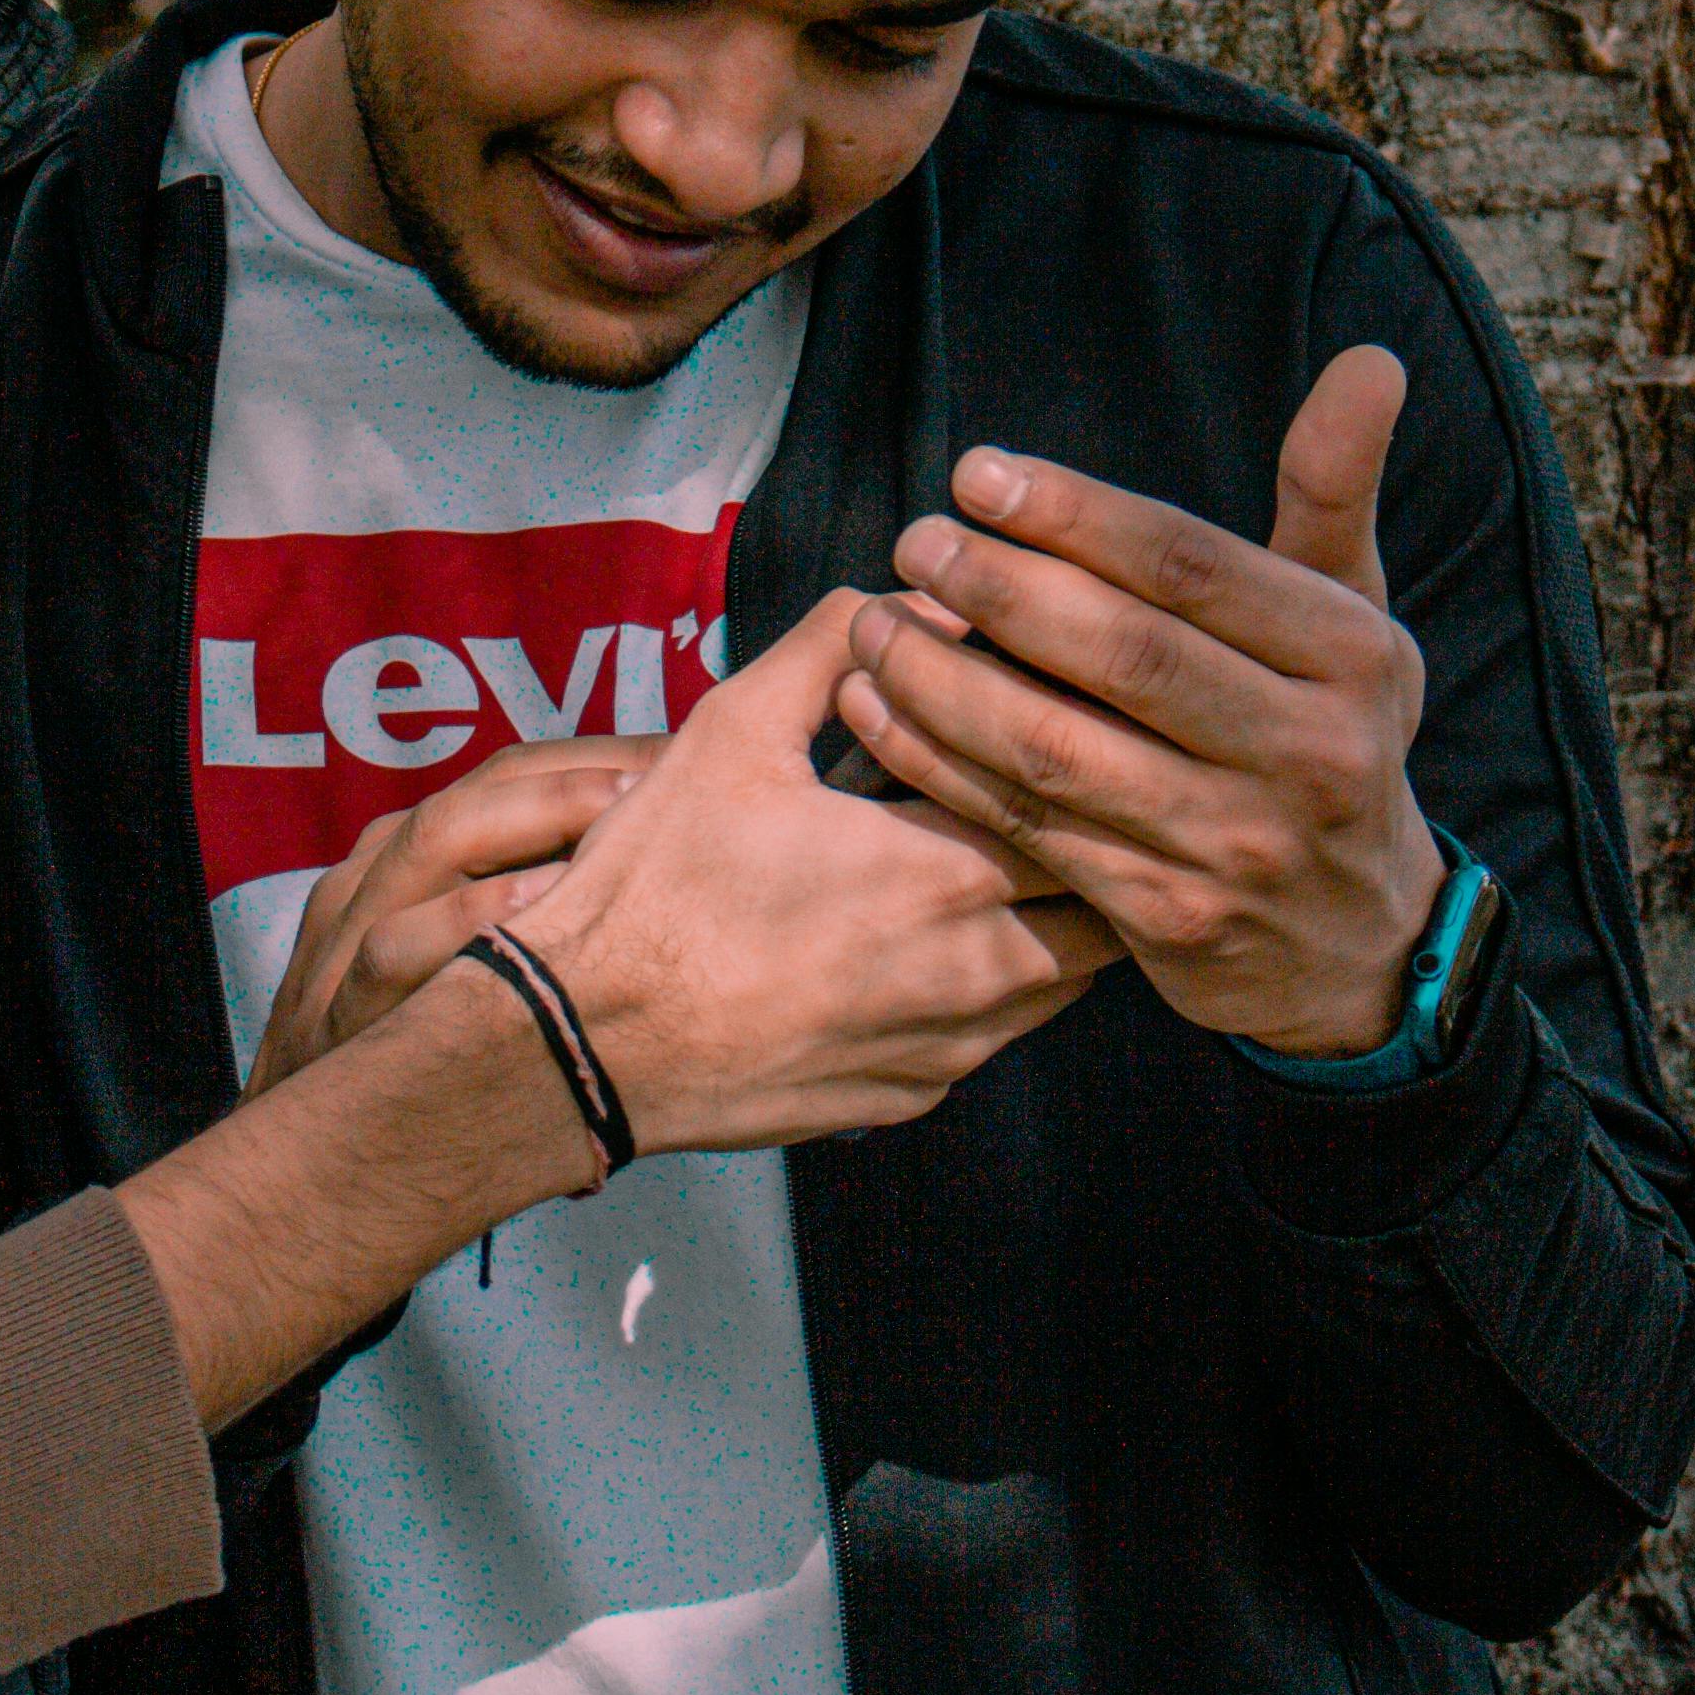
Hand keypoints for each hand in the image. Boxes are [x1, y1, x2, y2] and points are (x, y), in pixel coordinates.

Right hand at [245, 742, 647, 1095]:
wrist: (311, 1170)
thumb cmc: (415, 1060)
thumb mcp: (461, 967)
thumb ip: (531, 910)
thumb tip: (659, 869)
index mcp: (406, 853)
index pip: (510, 775)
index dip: (599, 758)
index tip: (686, 759)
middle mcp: (374, 874)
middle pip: (483, 790)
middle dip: (584, 774)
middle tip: (675, 774)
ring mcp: (346, 937)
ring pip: (437, 836)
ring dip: (538, 815)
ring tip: (628, 810)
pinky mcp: (333, 1013)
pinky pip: (394, 948)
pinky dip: (468, 918)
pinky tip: (543, 909)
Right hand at [501, 593, 1118, 1156]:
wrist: (588, 1043)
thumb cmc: (656, 884)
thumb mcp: (733, 731)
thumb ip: (836, 646)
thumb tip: (919, 600)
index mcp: (947, 874)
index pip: (1080, 805)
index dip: (1079, 755)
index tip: (1059, 717)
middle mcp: (974, 973)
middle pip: (1105, 900)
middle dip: (1096, 840)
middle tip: (1057, 785)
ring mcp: (950, 1047)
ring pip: (1067, 977)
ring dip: (1058, 914)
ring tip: (1010, 853)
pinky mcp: (913, 1094)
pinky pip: (998, 1033)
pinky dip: (997, 982)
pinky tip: (940, 935)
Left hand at [831, 347, 1443, 1058]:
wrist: (1354, 938)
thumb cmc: (1328, 731)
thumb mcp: (1354, 615)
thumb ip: (1333, 487)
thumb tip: (1370, 358)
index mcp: (1351, 658)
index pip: (1193, 567)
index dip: (1077, 515)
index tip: (977, 471)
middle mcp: (1305, 752)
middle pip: (1125, 655)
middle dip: (1002, 590)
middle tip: (914, 538)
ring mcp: (1234, 844)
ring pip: (1062, 750)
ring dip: (947, 683)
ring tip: (875, 623)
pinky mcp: (1165, 918)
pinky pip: (1031, 827)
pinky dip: (943, 767)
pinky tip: (878, 711)